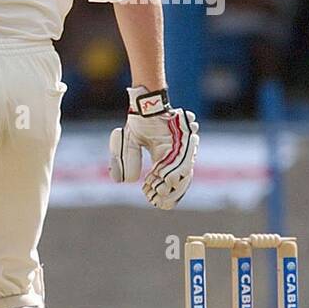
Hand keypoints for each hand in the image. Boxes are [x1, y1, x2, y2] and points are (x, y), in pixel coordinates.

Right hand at [109, 87, 198, 209]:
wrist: (146, 104)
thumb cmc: (139, 122)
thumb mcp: (127, 145)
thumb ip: (124, 162)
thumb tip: (123, 181)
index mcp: (164, 156)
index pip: (166, 179)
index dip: (160, 191)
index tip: (152, 201)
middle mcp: (175, 154)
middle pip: (178, 179)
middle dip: (169, 193)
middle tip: (161, 203)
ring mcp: (182, 147)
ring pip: (182, 172)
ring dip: (173, 185)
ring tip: (164, 195)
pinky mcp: (185, 140)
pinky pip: (185, 159)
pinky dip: (178, 172)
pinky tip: (169, 181)